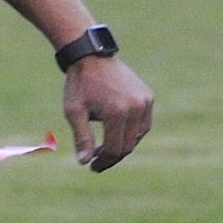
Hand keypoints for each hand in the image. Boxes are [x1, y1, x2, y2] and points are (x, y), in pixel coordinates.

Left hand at [62, 55, 152, 170]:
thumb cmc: (79, 85)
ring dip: (123, 145)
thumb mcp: (75, 112)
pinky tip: (116, 133)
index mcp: (117, 112)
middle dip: (112, 156)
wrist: (91, 56)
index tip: (92, 167)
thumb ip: (82, 138)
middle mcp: (136, 107)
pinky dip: (132, 132)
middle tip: (97, 161)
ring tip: (104, 148)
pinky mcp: (148, 96)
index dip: (103, 162)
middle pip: (128, 145)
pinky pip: (144, 123)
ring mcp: (145, 101)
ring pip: (138, 136)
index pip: (115, 149)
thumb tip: (84, 162)